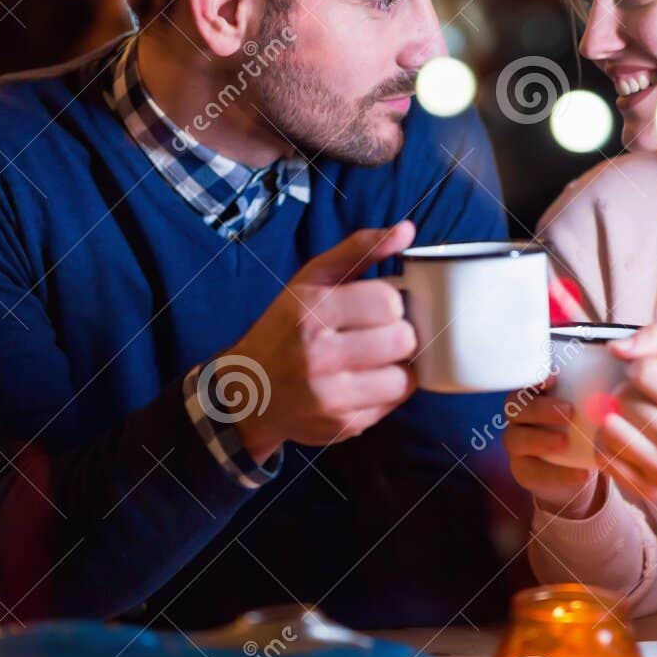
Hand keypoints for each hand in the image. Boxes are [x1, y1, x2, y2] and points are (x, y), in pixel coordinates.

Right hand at [229, 221, 419, 456]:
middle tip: (378, 334)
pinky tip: (363, 382)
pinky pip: (392, 404)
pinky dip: (386, 391)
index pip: (388, 300)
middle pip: (402, 339)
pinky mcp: (342, 425)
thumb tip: (408, 230)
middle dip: (397, 334)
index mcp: (311, 309)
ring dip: (396, 366)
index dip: (389, 303)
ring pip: (404, 377)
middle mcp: (317, 353)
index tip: (375, 308)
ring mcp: (329, 395)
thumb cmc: (286, 328)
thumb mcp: (310, 281)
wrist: (248, 392)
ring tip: (374, 359)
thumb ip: (359, 250)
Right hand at [505, 376, 605, 518]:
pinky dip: (558, 473)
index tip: (553, 378)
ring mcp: (517, 445)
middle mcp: (519, 418)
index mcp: (533, 395)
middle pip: (516, 408)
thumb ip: (599, 387)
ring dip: (541, 439)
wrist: (577, 469)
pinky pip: (534, 471)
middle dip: (540, 407)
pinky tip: (582, 474)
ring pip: (516, 439)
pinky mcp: (523, 471)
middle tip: (569, 410)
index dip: (534, 378)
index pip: (525, 382)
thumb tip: (624, 366)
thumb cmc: (586, 429)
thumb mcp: (593, 408)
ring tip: (565, 442)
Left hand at [595, 325, 656, 509]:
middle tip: (639, 399)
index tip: (645, 374)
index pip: (645, 370)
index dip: (637, 365)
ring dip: (610, 416)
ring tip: (627, 417)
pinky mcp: (645, 491)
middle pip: (623, 399)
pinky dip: (605, 442)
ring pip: (608, 428)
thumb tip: (617, 347)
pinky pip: (602, 456)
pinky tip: (622, 438)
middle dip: (624, 392)